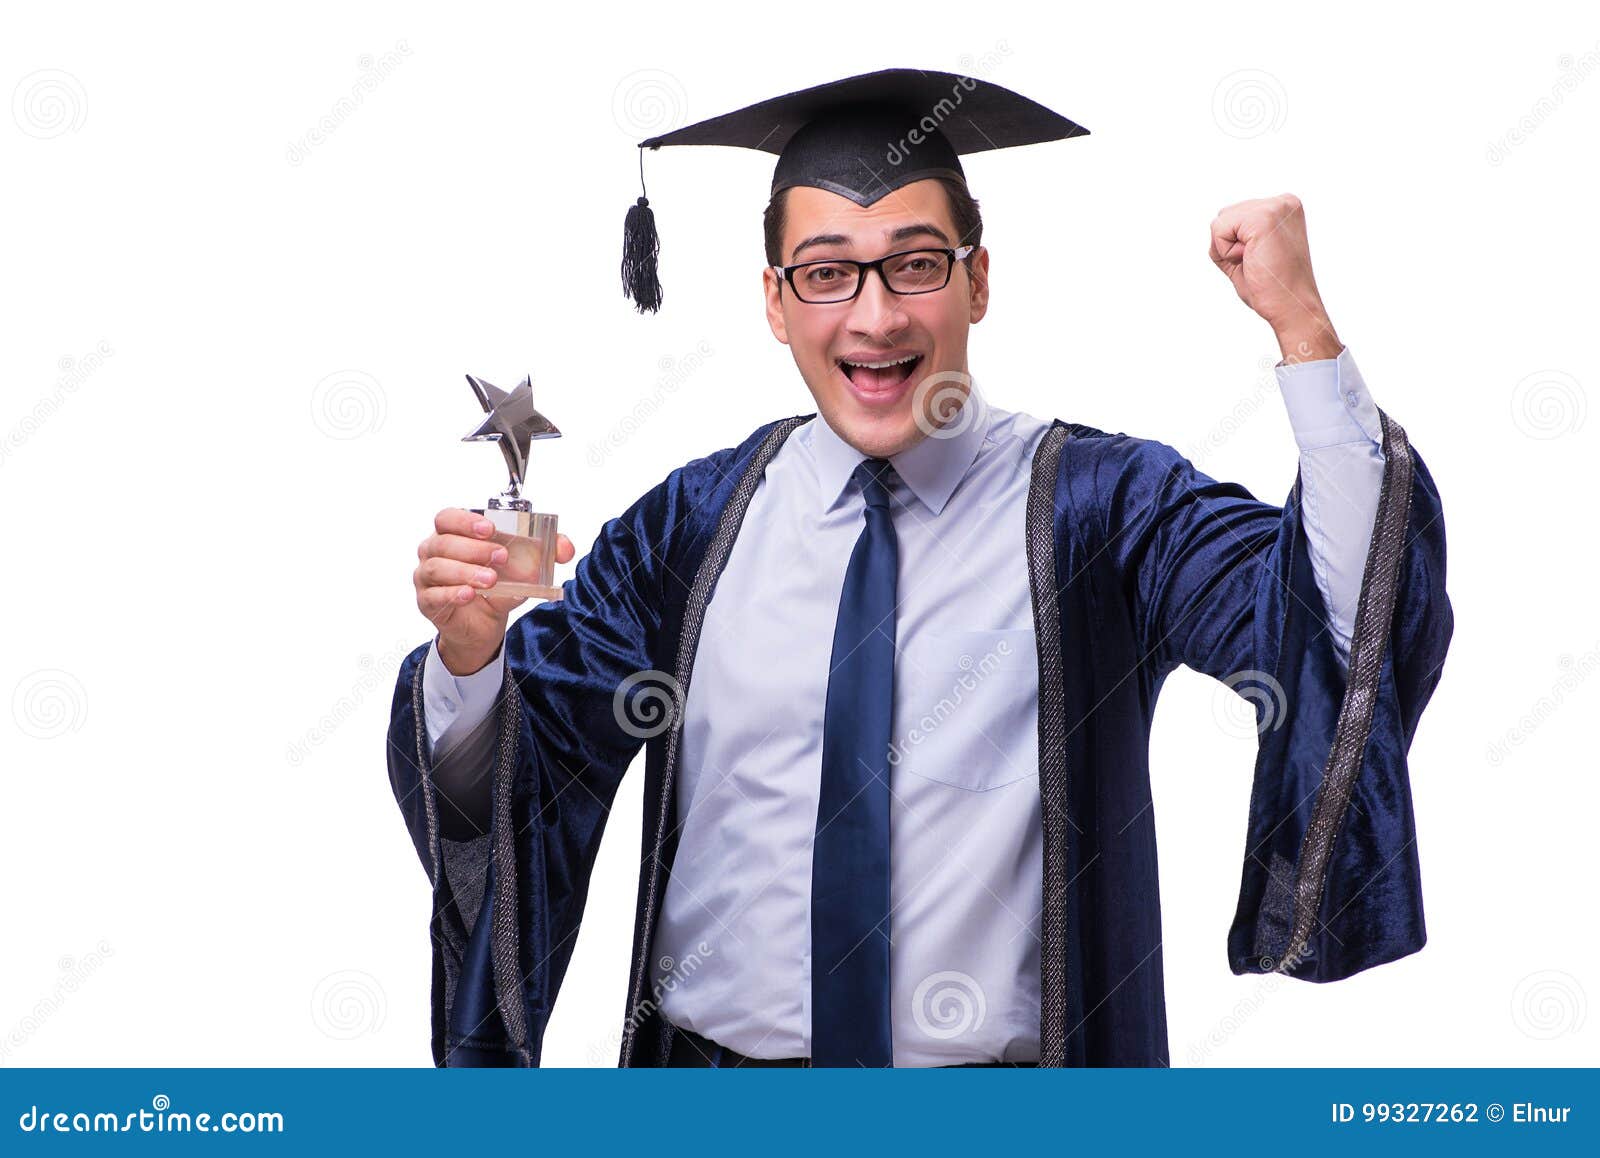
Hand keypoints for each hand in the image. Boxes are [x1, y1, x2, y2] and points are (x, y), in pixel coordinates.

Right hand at [414, 507, 575, 674]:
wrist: (485, 625)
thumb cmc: (496, 587)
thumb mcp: (523, 567)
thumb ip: (544, 552)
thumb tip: (565, 548)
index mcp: (453, 534)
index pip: (448, 518)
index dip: (466, 520)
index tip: (490, 528)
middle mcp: (435, 552)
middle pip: (443, 542)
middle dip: (474, 548)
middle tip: (501, 556)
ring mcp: (427, 578)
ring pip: (436, 568)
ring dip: (465, 571)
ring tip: (490, 580)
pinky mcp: (428, 602)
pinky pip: (434, 595)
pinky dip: (452, 593)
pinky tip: (469, 594)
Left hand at [1209, 193, 1342, 362]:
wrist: (1291, 307)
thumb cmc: (1271, 287)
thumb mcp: (1250, 252)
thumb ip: (1236, 233)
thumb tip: (1215, 223)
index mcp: (1284, 207)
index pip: (1235, 217)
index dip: (1236, 245)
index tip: (1262, 259)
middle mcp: (1283, 201)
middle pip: (1225, 216)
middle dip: (1230, 246)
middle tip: (1258, 262)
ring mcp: (1275, 206)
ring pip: (1220, 223)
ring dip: (1228, 250)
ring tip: (1257, 261)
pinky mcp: (1263, 217)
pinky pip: (1218, 230)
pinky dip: (1227, 253)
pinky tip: (1252, 260)